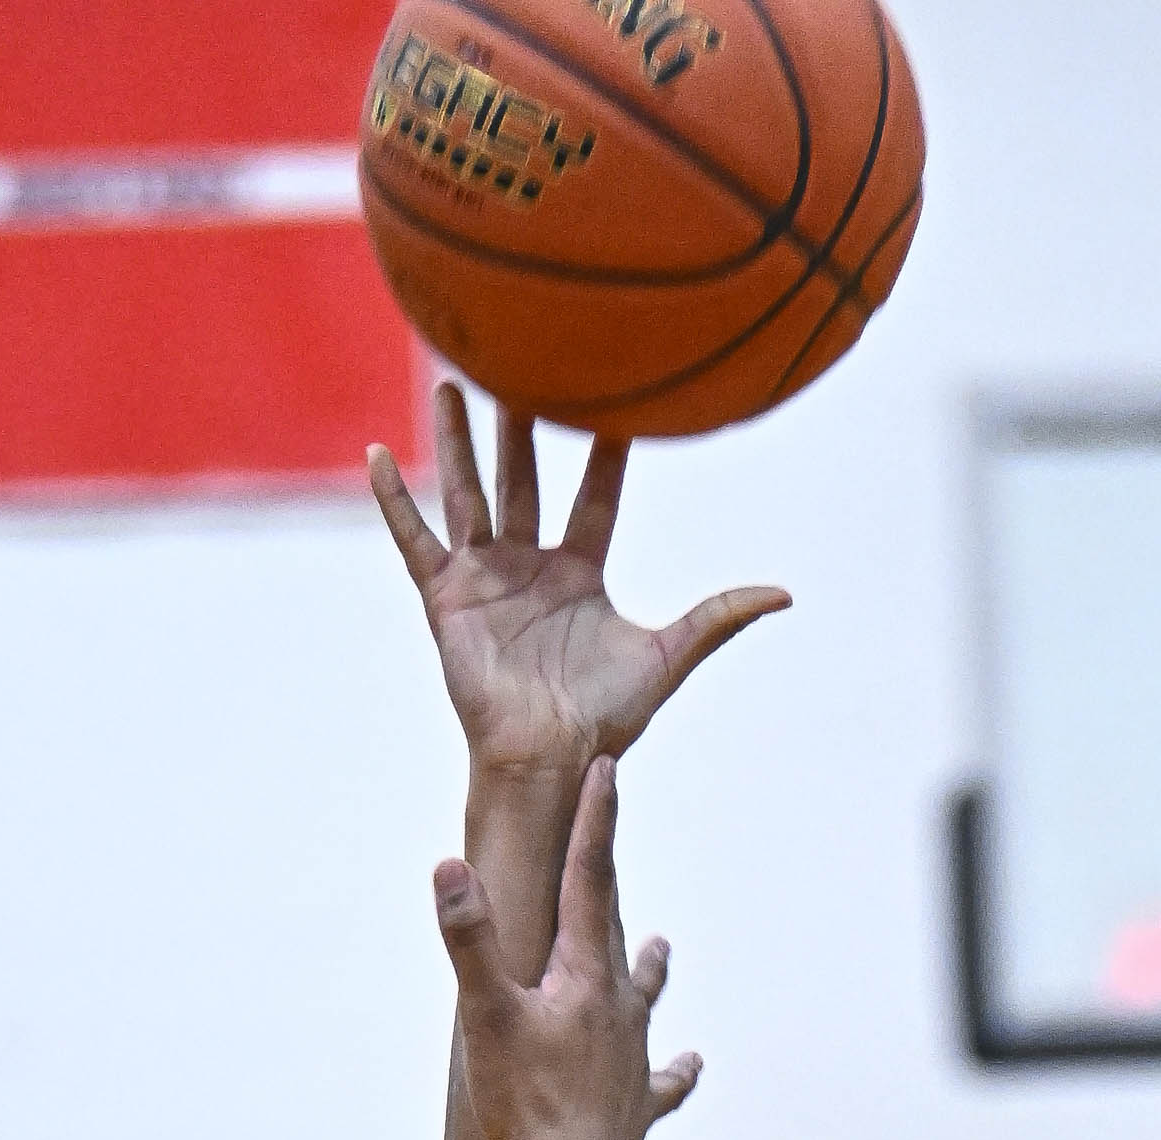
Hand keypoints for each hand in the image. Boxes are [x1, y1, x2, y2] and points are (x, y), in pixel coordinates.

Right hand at [370, 385, 784, 783]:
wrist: (550, 757)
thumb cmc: (607, 719)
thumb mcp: (670, 657)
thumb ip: (718, 618)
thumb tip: (784, 593)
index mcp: (581, 574)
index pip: (595, 498)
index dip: (604, 453)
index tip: (615, 400)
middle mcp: (530, 565)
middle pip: (524, 478)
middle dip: (522, 425)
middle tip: (521, 362)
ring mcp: (485, 577)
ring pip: (468, 491)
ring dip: (458, 440)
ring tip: (451, 380)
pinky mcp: (445, 597)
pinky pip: (414, 538)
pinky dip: (394, 500)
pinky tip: (376, 456)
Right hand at [435, 759, 699, 1139]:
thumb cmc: (528, 1103)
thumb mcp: (485, 1014)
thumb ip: (469, 938)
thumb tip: (450, 866)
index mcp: (585, 975)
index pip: (590, 879)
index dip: (596, 822)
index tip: (608, 770)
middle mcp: (620, 1008)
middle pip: (616, 928)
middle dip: (607, 879)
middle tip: (609, 838)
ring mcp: (633, 1057)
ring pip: (644, 998)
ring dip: (649, 967)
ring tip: (662, 946)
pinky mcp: (637, 1105)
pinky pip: (661, 1080)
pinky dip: (673, 1069)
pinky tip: (689, 1067)